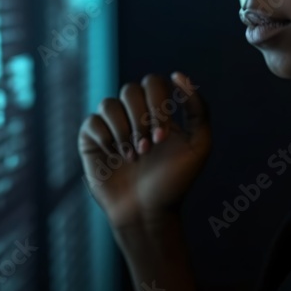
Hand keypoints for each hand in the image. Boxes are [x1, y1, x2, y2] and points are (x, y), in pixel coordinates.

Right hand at [77, 71, 210, 230]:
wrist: (148, 214)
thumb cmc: (174, 183)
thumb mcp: (199, 146)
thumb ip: (199, 109)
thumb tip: (179, 75)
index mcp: (157, 111)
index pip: (153, 83)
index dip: (157, 105)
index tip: (163, 137)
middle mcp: (133, 114)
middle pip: (131, 90)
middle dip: (140, 119)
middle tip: (148, 148)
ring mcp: (111, 125)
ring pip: (109, 103)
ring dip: (124, 130)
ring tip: (134, 157)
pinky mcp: (91, 139)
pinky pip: (92, 122)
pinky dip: (106, 138)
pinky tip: (116, 158)